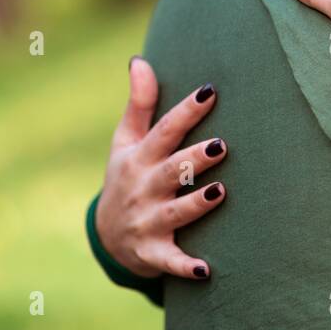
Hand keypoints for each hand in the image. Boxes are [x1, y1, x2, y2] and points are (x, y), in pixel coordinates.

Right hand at [95, 57, 228, 278]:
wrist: (107, 236)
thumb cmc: (128, 175)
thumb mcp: (125, 141)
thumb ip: (139, 103)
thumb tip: (139, 60)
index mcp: (140, 158)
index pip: (164, 131)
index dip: (186, 111)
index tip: (211, 91)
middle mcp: (144, 188)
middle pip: (172, 171)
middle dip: (195, 159)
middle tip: (222, 145)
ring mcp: (147, 221)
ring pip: (175, 213)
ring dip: (196, 205)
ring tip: (220, 193)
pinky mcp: (152, 252)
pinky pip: (169, 261)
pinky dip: (184, 266)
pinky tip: (206, 269)